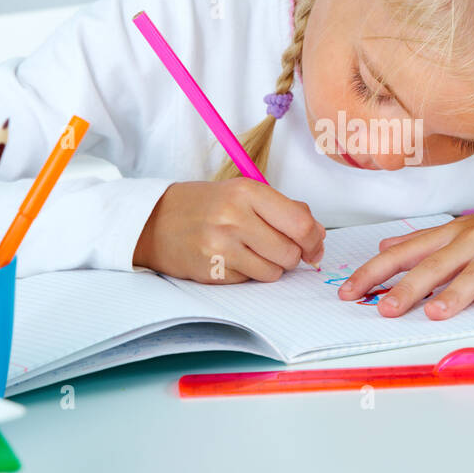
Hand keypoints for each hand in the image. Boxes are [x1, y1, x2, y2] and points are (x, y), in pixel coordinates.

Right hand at [134, 180, 324, 281]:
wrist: (155, 221)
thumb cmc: (205, 205)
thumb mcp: (243, 193)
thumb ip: (284, 209)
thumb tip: (318, 234)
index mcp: (247, 192)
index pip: (300, 223)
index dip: (314, 240)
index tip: (314, 246)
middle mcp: (234, 218)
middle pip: (290, 253)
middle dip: (292, 256)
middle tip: (279, 249)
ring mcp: (221, 246)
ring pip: (273, 272)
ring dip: (271, 267)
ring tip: (251, 252)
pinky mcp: (212, 270)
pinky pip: (249, 281)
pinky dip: (248, 274)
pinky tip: (232, 259)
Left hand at [336, 199, 473, 318]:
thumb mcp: (455, 230)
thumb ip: (419, 242)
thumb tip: (383, 247)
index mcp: (448, 236)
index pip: (404, 254)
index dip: (374, 272)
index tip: (348, 292)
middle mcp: (470, 242)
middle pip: (435, 265)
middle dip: (408, 288)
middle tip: (385, 310)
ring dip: (455, 294)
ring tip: (435, 313)